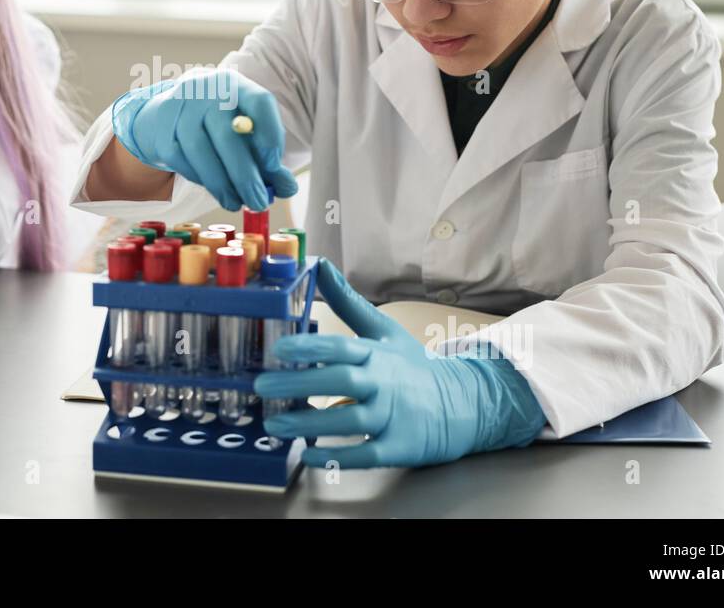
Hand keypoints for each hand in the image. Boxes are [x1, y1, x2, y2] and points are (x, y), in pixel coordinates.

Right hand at [110, 69, 297, 210]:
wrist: (174, 111)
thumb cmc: (222, 124)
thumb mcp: (248, 132)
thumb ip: (269, 160)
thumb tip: (288, 187)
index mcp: (237, 85)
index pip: (259, 102)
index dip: (269, 134)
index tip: (275, 166)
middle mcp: (206, 90)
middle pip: (228, 134)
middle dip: (245, 175)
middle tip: (258, 202)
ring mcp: (179, 107)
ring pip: (201, 152)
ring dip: (221, 184)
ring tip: (235, 203)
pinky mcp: (161, 129)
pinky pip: (181, 161)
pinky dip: (199, 179)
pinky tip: (212, 186)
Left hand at [254, 259, 546, 468]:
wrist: (462, 404)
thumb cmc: (411, 366)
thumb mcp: (383, 331)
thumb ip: (347, 302)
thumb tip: (319, 264)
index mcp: (376, 353)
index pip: (341, 346)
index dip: (310, 347)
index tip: (278, 347)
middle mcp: (384, 383)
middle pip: (340, 381)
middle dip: (299, 384)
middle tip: (261, 386)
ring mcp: (393, 416)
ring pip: (349, 421)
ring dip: (310, 424)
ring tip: (274, 424)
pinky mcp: (399, 447)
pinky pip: (365, 455)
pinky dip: (337, 458)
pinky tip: (308, 455)